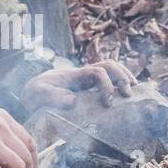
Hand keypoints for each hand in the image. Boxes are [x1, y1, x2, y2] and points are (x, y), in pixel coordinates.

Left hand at [20, 59, 136, 111]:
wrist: (32, 94)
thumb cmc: (35, 93)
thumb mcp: (38, 94)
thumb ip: (52, 96)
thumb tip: (73, 100)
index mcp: (75, 75)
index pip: (98, 72)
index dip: (107, 85)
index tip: (108, 102)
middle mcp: (83, 75)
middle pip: (109, 65)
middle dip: (122, 76)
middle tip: (128, 94)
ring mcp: (87, 80)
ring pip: (111, 69)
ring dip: (124, 76)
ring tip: (134, 90)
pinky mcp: (88, 89)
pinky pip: (108, 81)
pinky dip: (119, 84)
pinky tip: (126, 96)